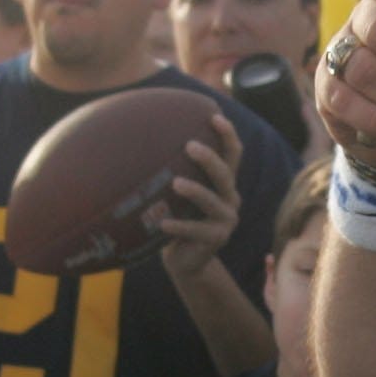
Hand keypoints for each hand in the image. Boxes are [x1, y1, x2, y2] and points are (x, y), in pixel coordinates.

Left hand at [157, 114, 242, 279]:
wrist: (186, 261)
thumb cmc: (177, 218)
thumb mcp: (178, 194)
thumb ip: (173, 170)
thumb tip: (142, 135)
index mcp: (224, 184)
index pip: (233, 154)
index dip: (228, 134)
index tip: (213, 115)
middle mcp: (230, 199)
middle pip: (225, 174)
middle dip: (209, 159)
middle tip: (188, 145)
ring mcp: (226, 221)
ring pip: (213, 201)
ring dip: (195, 191)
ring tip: (175, 183)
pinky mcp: (217, 240)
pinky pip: (196, 230)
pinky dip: (178, 226)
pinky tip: (161, 224)